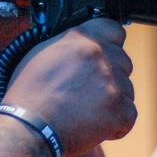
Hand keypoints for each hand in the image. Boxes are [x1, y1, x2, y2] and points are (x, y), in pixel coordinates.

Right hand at [0, 15, 135, 155]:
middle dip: (110, 77)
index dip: (111, 44)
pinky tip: (93, 125)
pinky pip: (128, 115)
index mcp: (82, 38)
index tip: (104, 56)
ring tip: (84, 112)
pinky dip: (115, 125)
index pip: (114, 30)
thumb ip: (69, 45)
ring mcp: (112, 82)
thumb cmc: (29, 95)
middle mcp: (100, 55)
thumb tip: (82, 46)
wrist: (28, 127)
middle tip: (87, 92)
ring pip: (126, 90)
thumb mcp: (41, 54)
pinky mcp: (119, 109)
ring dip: (112, 102)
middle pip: (123, 62)